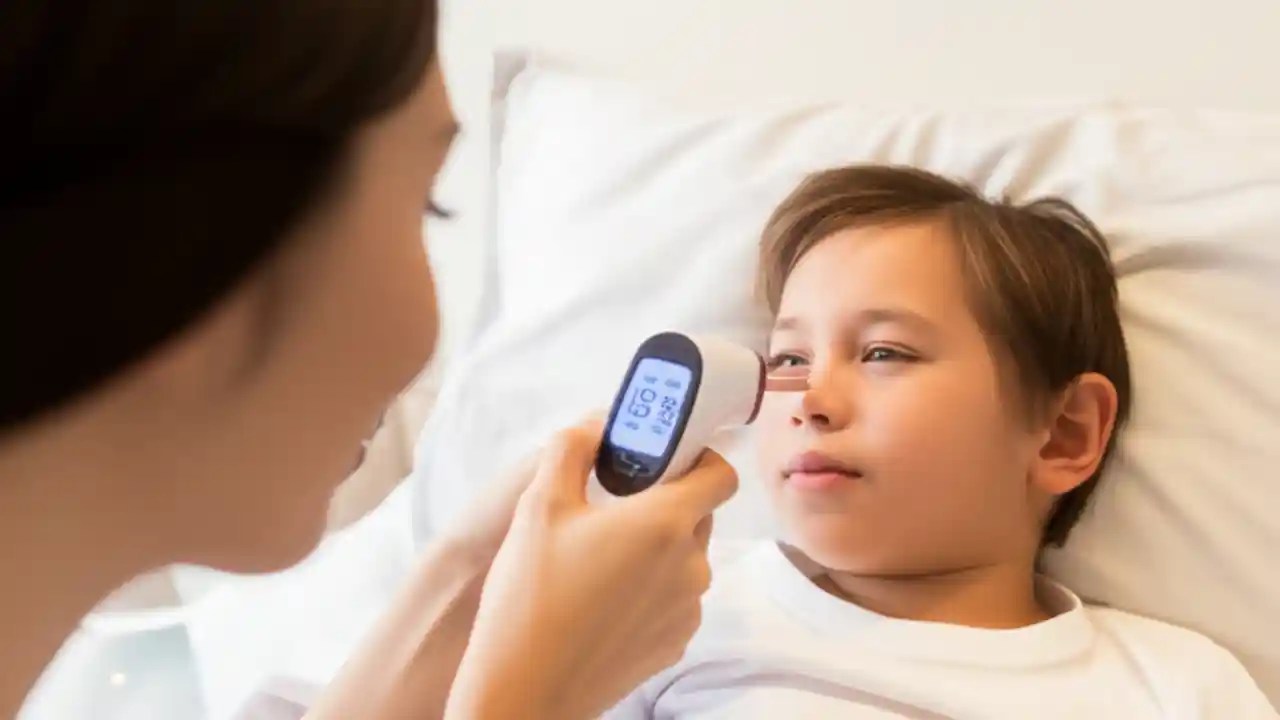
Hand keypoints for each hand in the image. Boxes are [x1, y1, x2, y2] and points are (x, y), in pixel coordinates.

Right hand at [446, 417, 738, 719]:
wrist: (524, 690)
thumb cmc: (530, 595)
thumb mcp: (539, 504)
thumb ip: (572, 449)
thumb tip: (597, 425)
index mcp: (665, 523)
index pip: (721, 474)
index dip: (698, 458)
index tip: (662, 459)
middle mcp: (690, 566)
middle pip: (700, 514)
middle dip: (666, 502)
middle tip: (614, 504)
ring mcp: (687, 609)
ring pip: (685, 559)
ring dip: (656, 549)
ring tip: (599, 558)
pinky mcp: (674, 644)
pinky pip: (674, 599)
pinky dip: (650, 590)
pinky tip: (603, 598)